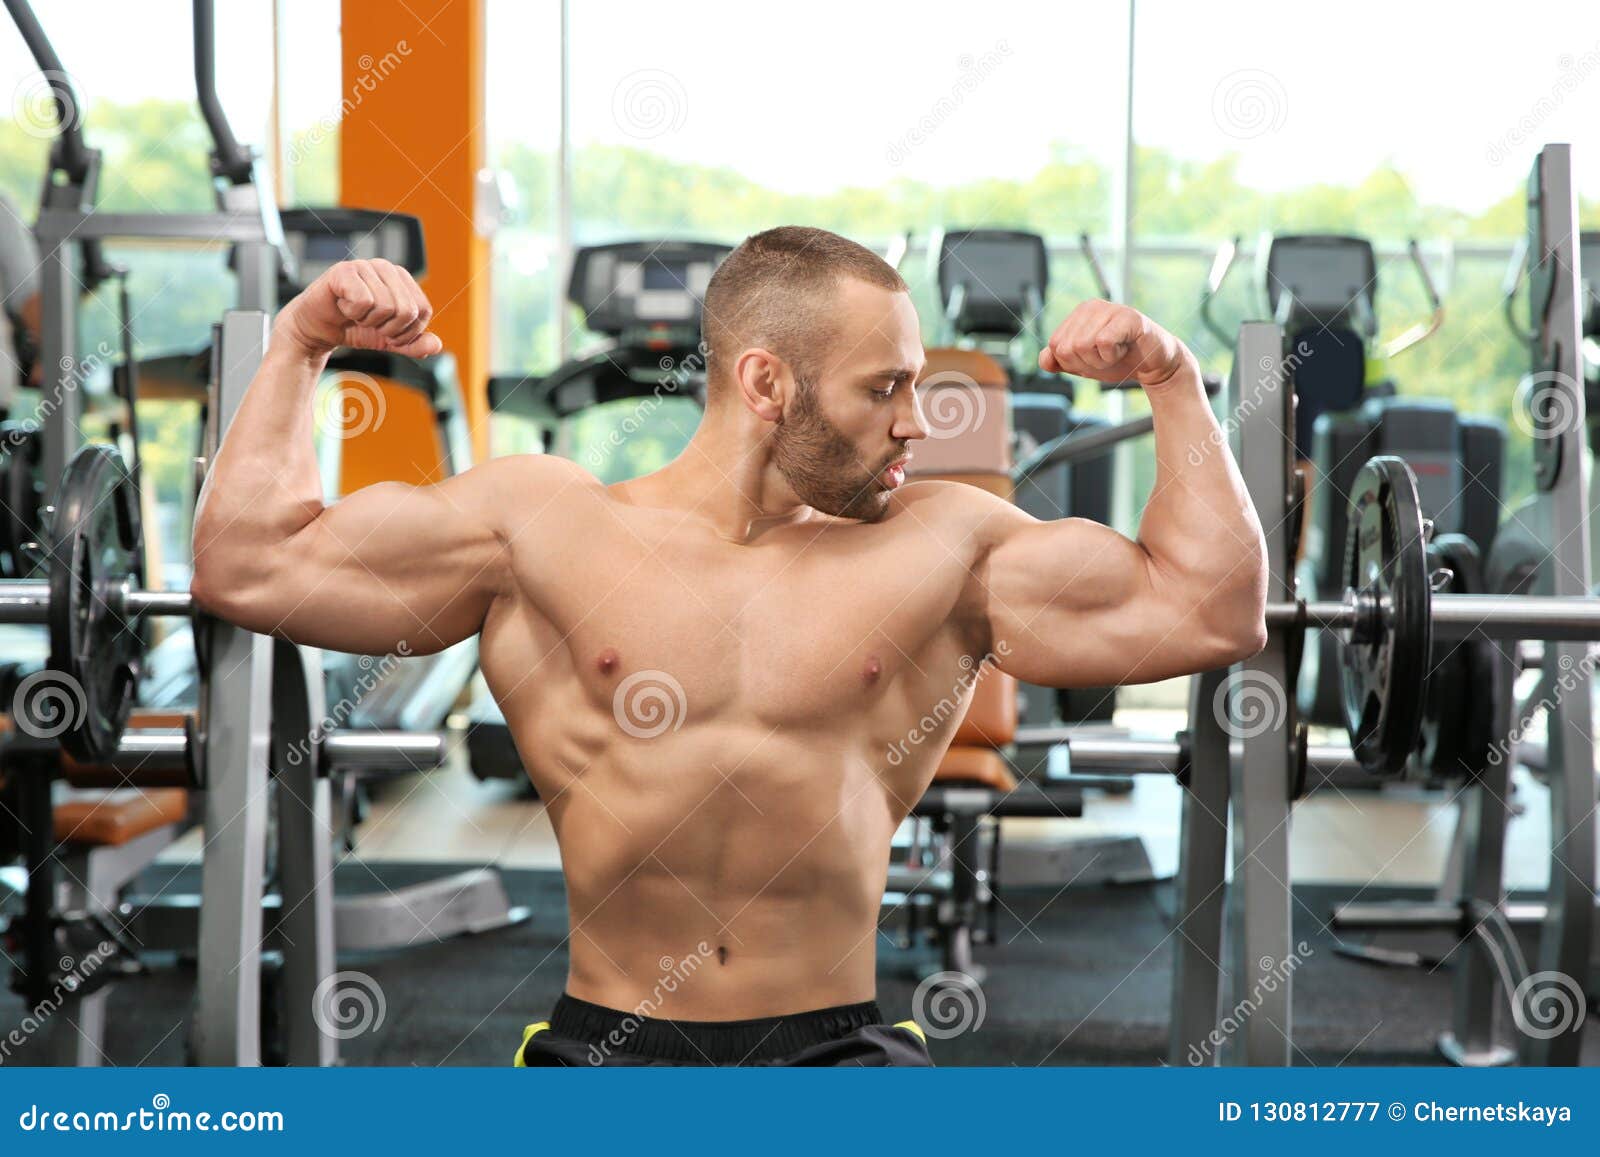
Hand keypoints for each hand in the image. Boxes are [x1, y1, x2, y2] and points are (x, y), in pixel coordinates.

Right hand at [274, 258, 442, 359]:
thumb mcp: (390, 340)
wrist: (319, 329)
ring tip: (356, 314)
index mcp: (403, 280)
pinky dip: (353, 313)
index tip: (389, 332)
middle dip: (388, 329)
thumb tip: (435, 345)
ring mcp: (365, 266)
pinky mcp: (344, 271)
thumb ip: (414, 344)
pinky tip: (344, 306)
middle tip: (370, 324)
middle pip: (407, 310)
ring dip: (368, 321)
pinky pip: (363, 301)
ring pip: (385, 307)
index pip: (423, 310)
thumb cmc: (355, 327)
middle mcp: (387, 268)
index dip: (408, 332)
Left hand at [1038, 300, 1189, 388]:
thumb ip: (1061, 361)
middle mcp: (1090, 307)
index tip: (1093, 358)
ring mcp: (1109, 309)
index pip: (1055, 346)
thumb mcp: (1083, 363)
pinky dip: (1112, 355)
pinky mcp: (1127, 316)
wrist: (1153, 364)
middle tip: (1107, 356)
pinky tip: (1124, 348)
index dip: (1073, 362)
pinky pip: (1103, 342)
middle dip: (1086, 363)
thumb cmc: (1119, 360)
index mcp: (1077, 315)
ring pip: (1083, 345)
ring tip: (1116, 352)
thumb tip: (1044, 360)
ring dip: (1101, 360)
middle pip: (1067, 347)